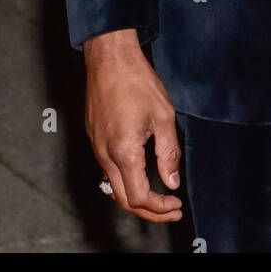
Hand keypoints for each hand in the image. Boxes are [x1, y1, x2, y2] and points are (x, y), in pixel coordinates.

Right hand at [84, 29, 182, 222]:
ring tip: (160, 197)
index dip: (159, 208)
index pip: (139, 197)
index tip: (175, 204)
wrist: (109, 59)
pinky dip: (126, 181)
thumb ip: (168, 153)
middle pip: (123, 200)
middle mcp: (105, 155)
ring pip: (114, 187)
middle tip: (170, 210)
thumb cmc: (137, 81)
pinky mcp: (94, 139)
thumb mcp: (163, 116)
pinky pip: (108, 170)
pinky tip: (142, 175)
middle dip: (148, 212)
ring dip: (137, 198)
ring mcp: (96, 148)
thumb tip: (171, 181)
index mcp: (123, 151)